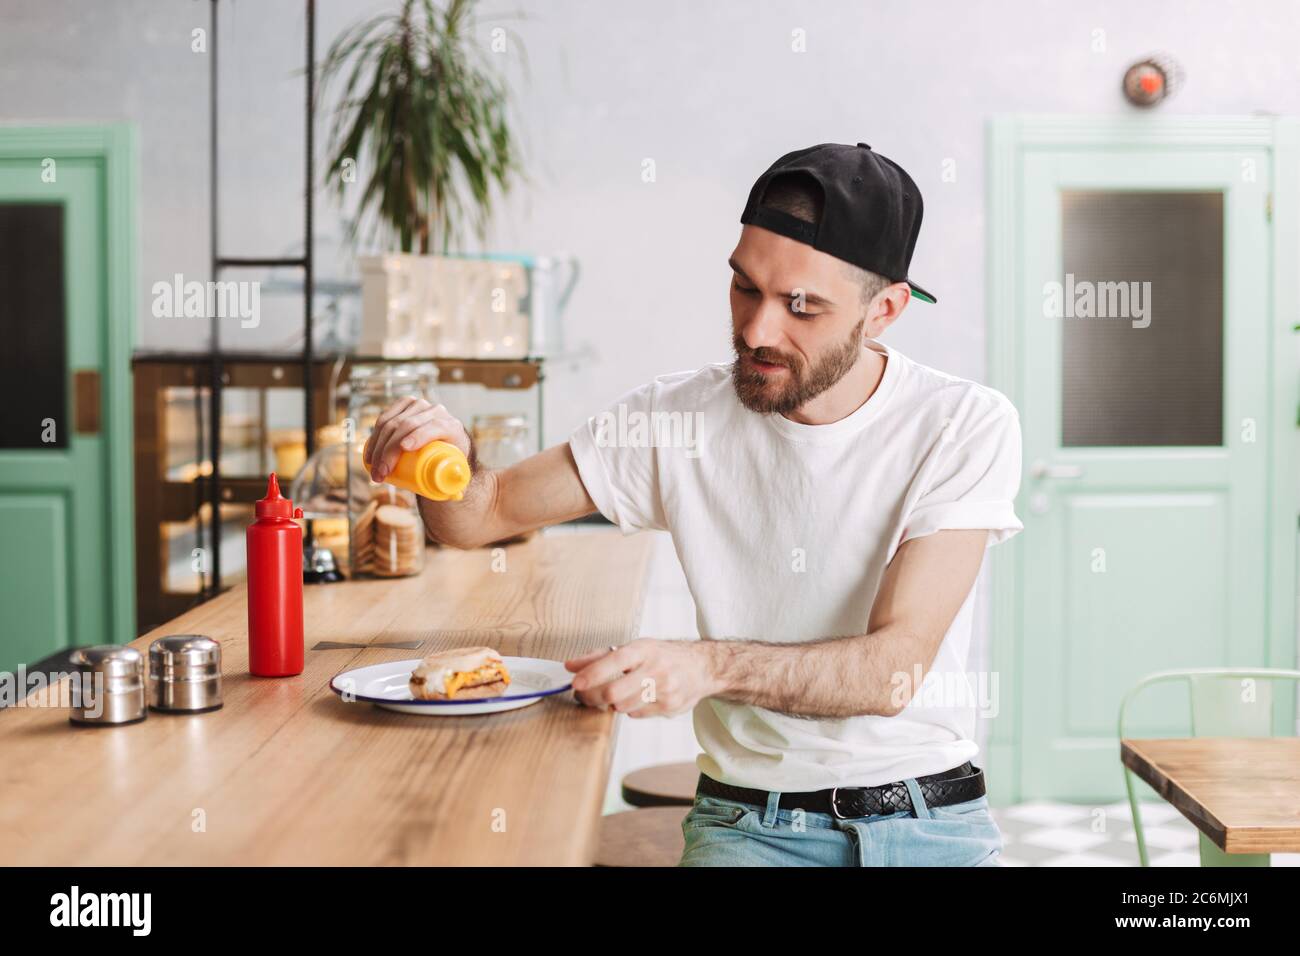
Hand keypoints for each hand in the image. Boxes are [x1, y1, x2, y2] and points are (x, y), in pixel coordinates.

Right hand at [362, 398, 470, 483]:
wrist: (445, 441)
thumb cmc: (450, 461)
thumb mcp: (458, 470)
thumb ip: (459, 482)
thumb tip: (457, 495)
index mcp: (452, 426)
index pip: (435, 427)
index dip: (419, 435)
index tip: (404, 449)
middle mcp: (436, 412)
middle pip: (408, 427)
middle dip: (389, 451)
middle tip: (381, 475)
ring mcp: (418, 406)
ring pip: (392, 423)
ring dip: (378, 447)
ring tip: (373, 470)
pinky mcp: (403, 406)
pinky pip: (384, 418)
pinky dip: (374, 436)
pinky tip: (370, 453)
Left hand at [565, 639, 718, 717]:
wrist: (702, 667)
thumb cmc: (662, 656)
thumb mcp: (635, 648)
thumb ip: (600, 657)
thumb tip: (571, 665)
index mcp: (644, 649)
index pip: (614, 661)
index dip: (592, 673)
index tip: (575, 683)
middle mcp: (656, 668)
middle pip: (615, 692)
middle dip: (595, 697)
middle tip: (586, 696)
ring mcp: (665, 689)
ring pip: (624, 707)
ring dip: (614, 703)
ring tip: (616, 694)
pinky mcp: (670, 707)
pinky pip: (637, 714)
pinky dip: (631, 709)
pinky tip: (638, 698)